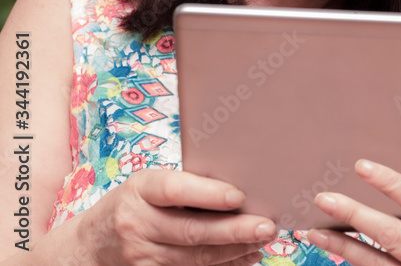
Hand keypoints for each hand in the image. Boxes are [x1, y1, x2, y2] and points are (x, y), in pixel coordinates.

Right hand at [78, 168, 276, 264]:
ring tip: (263, 242)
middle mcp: (137, 224)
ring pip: (195, 257)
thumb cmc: (134, 204)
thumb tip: (239, 191)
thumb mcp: (148, 185)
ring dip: (234, 252)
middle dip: (234, 231)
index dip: (207, 194)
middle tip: (267, 227)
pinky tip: (245, 258)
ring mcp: (140, 256)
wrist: (89, 245)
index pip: (175, 190)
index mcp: (141, 189)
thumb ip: (186, 185)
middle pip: (191, 231)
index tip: (239, 197)